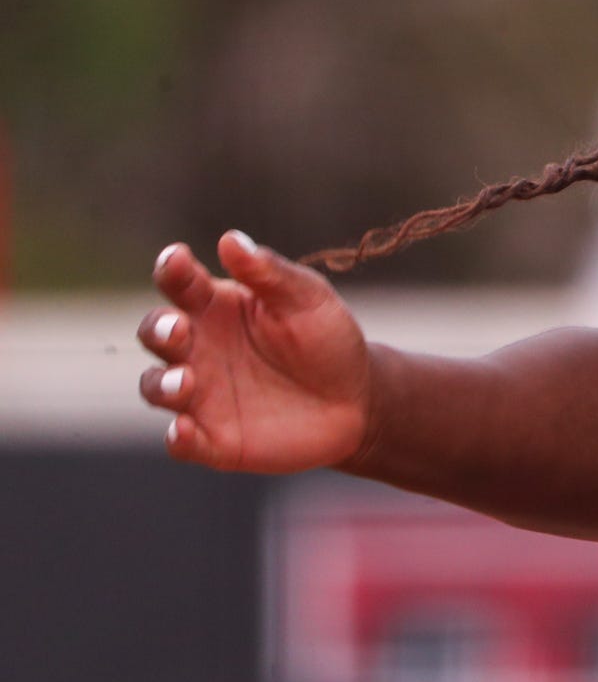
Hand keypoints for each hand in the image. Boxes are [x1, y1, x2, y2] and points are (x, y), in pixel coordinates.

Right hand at [137, 231, 374, 472]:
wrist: (356, 400)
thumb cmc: (326, 338)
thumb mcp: (308, 299)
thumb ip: (269, 273)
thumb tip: (230, 240)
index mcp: (216, 305)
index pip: (180, 283)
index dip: (170, 269)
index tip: (174, 259)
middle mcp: (198, 347)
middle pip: (156, 333)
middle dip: (158, 329)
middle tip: (178, 327)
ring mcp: (201, 394)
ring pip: (156, 386)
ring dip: (162, 383)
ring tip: (185, 381)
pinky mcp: (213, 439)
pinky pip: (182, 441)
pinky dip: (177, 437)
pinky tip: (183, 431)